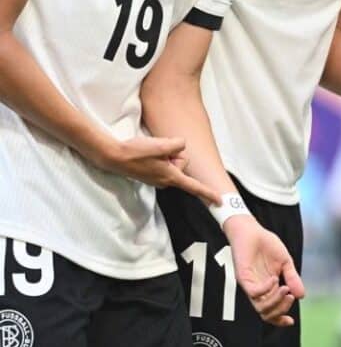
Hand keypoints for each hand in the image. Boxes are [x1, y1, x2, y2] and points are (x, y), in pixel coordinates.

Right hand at [91, 135, 220, 204]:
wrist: (113, 156)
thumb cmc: (136, 152)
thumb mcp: (162, 145)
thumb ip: (179, 145)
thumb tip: (181, 147)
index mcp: (171, 177)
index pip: (194, 187)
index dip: (208, 193)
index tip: (220, 202)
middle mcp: (166, 181)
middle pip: (183, 162)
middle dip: (175, 154)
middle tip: (157, 151)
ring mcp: (158, 178)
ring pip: (173, 161)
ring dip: (165, 154)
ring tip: (149, 153)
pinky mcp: (151, 174)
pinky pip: (164, 162)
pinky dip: (159, 156)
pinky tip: (147, 155)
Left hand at [224, 216, 305, 325]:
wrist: (252, 230)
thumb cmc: (267, 245)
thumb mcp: (286, 262)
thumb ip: (293, 278)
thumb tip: (302, 296)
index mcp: (268, 289)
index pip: (271, 311)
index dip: (280, 320)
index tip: (291, 321)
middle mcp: (258, 291)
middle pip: (266, 314)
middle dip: (281, 309)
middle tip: (291, 296)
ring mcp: (250, 285)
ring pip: (260, 307)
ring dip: (275, 301)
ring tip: (285, 288)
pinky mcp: (243, 278)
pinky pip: (253, 292)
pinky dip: (266, 289)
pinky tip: (274, 279)